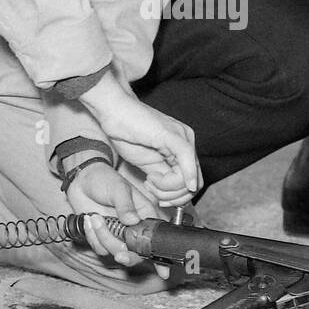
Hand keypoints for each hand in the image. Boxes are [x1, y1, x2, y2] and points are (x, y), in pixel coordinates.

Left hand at [64, 161, 167, 275]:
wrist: (81, 180)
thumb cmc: (104, 179)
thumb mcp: (118, 187)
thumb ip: (125, 204)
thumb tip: (132, 221)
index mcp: (144, 216)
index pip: (156, 239)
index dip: (160, 257)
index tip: (163, 272)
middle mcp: (133, 229)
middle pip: (136, 253)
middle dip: (126, 255)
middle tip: (119, 254)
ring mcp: (117, 235)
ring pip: (115, 251)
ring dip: (103, 238)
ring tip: (95, 217)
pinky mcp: (101, 237)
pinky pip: (99, 248)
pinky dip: (92, 237)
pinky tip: (88, 220)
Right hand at [79, 72, 200, 201]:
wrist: (114, 110)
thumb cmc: (126, 132)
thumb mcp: (147, 163)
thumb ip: (162, 177)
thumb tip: (171, 196)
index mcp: (183, 149)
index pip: (192, 183)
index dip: (176, 198)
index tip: (157, 195)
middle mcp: (187, 142)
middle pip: (194, 185)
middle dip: (173, 196)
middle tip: (152, 188)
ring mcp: (182, 137)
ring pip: (190, 178)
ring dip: (167, 188)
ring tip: (149, 179)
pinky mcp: (173, 135)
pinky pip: (187, 159)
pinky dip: (177, 178)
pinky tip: (156, 179)